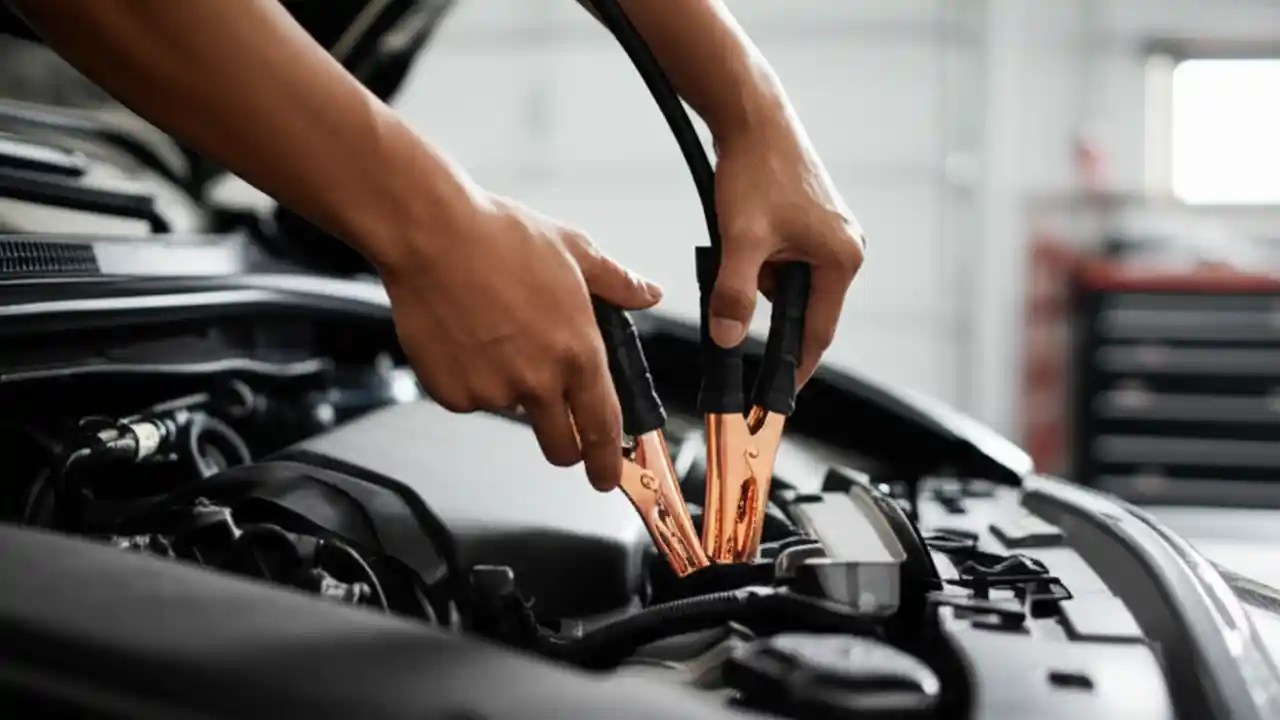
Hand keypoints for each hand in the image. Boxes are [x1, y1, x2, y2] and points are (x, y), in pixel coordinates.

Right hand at [377, 193, 661, 491]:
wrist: (433, 235)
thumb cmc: (501, 238)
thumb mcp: (575, 251)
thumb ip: (618, 282)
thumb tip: (648, 293)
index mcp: (577, 352)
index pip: (604, 426)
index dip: (608, 460)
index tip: (607, 475)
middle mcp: (539, 380)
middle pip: (560, 446)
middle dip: (566, 448)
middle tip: (559, 430)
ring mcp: (493, 391)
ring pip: (510, 410)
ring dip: (510, 389)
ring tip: (497, 332)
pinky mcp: (452, 393)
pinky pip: (469, 397)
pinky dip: (470, 378)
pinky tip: (466, 335)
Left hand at [710, 112, 865, 385]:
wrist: (753, 118)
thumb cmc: (756, 170)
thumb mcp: (740, 239)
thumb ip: (733, 294)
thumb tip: (727, 338)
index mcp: (841, 259)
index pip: (818, 333)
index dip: (794, 367)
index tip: (775, 395)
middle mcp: (845, 249)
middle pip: (802, 308)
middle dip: (766, 307)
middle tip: (735, 298)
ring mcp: (830, 236)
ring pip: (787, 285)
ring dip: (758, 279)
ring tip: (740, 239)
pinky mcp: (812, 224)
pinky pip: (784, 262)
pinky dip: (759, 260)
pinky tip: (744, 232)